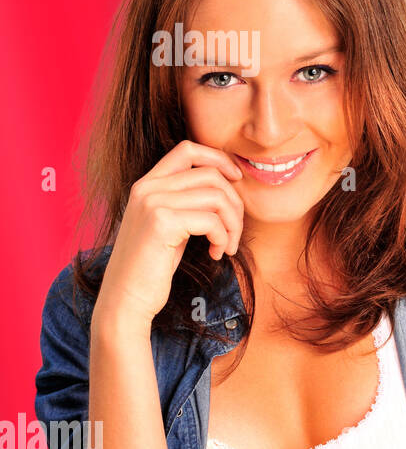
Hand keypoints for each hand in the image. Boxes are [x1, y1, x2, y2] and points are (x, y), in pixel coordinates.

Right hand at [96, 140, 243, 326]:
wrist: (125, 299)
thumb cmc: (152, 265)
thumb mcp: (169, 224)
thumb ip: (187, 201)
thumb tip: (228, 183)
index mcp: (147, 184)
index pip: (188, 149)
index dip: (219, 159)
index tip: (237, 179)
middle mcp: (147, 187)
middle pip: (211, 174)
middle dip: (235, 203)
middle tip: (235, 231)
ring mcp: (152, 203)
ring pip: (217, 196)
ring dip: (233, 223)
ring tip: (226, 245)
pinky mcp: (162, 222)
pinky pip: (212, 220)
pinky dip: (223, 237)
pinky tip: (216, 254)